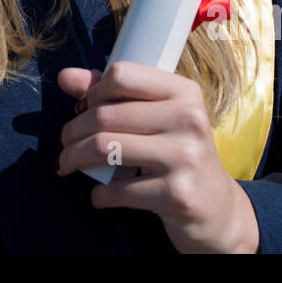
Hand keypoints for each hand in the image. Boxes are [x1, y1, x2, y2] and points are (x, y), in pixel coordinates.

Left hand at [56, 62, 259, 252]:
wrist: (216, 208)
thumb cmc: (177, 154)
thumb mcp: (155, 117)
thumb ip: (111, 94)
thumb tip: (65, 76)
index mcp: (183, 92)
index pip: (122, 75)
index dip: (93, 92)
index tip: (83, 108)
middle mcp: (188, 119)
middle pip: (105, 114)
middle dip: (72, 131)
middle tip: (64, 143)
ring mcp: (185, 157)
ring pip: (104, 147)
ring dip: (73, 158)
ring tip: (67, 164)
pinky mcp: (177, 194)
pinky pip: (117, 189)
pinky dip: (98, 194)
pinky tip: (99, 194)